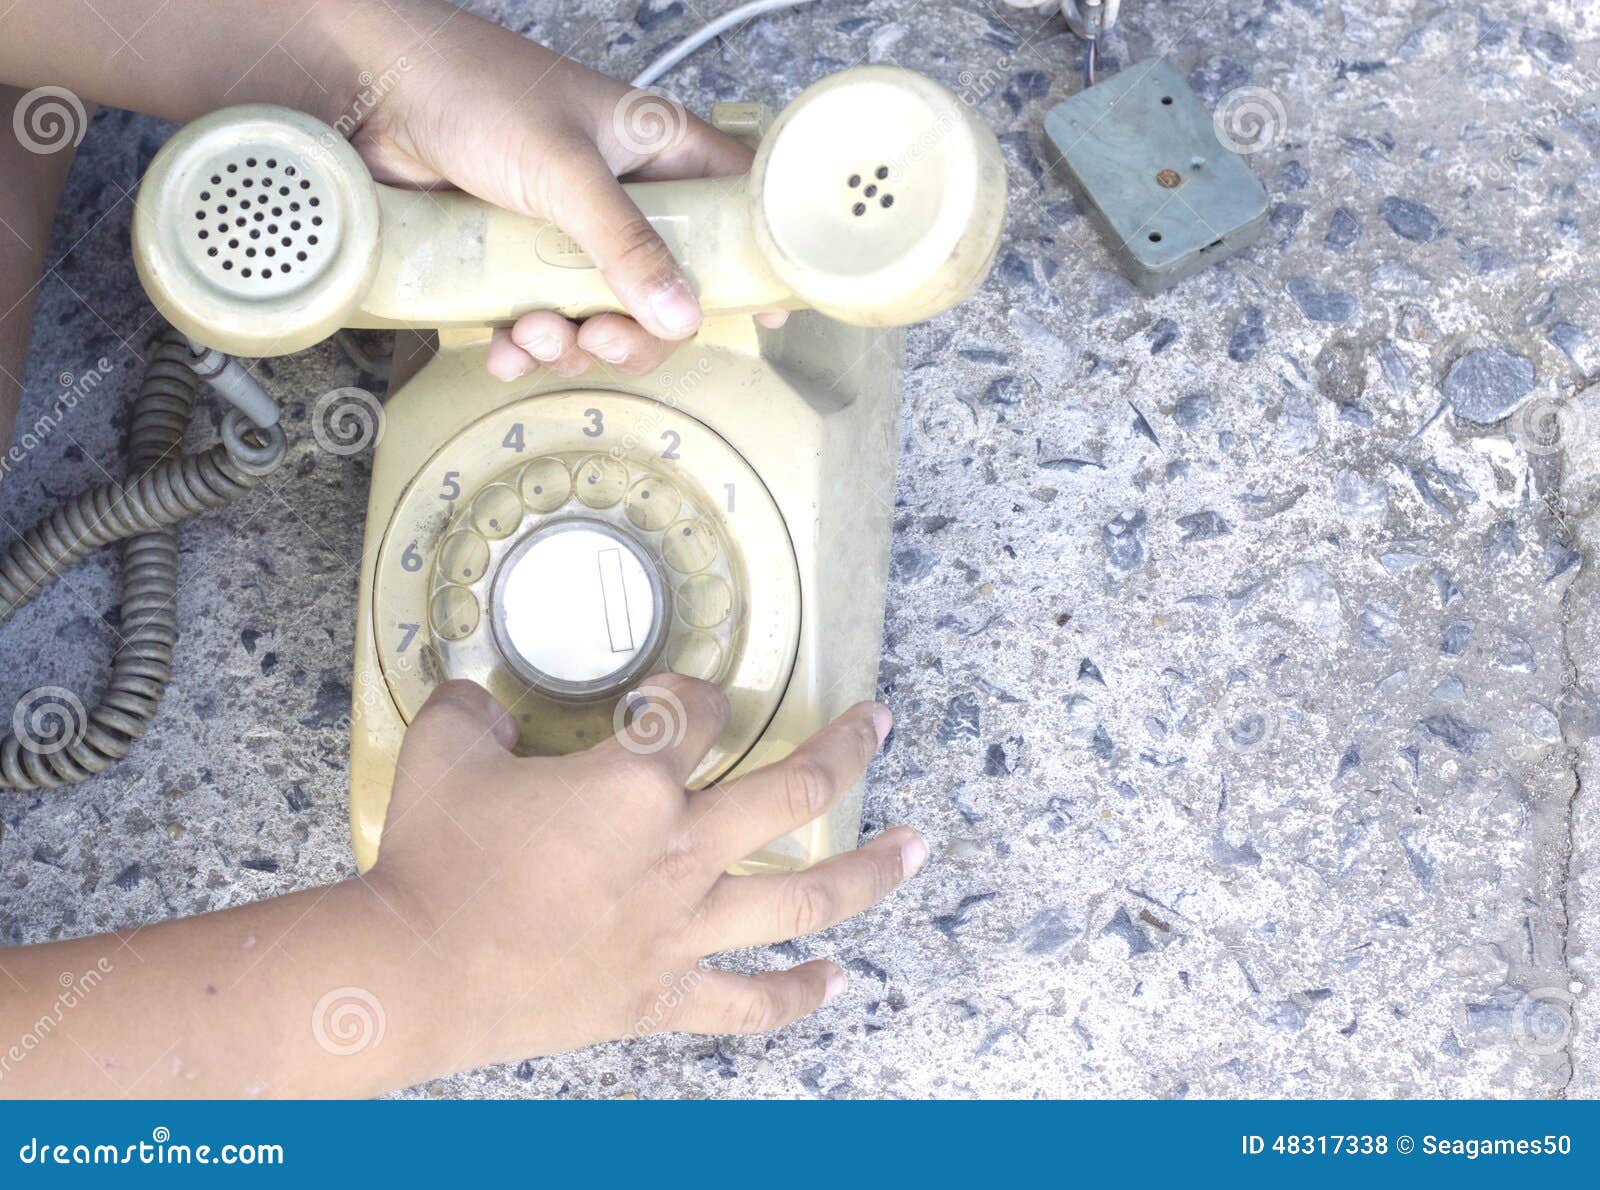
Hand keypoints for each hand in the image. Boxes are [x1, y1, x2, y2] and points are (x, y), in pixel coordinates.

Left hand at [344, 9, 786, 382]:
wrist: (369, 91)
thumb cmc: (472, 90)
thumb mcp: (563, 169)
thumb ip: (624, 244)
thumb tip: (679, 318)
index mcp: (659, 154)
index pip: (736, 208)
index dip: (753, 264)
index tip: (759, 316)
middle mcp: (625, 197)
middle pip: (670, 293)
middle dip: (634, 333)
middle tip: (599, 339)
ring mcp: (572, 233)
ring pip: (606, 318)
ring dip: (571, 345)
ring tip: (530, 333)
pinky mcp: (520, 259)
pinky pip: (545, 323)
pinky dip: (526, 346)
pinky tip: (501, 346)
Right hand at [366, 676, 924, 1067]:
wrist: (415, 973)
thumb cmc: (431, 860)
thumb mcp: (444, 750)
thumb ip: (475, 707)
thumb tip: (484, 698)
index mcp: (636, 784)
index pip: (695, 714)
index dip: (692, 692)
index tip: (678, 697)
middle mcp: (681, 852)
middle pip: (794, 790)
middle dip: (848, 750)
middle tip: (880, 725)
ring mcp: (682, 930)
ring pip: (805, 897)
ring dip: (870, 871)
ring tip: (917, 849)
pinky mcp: (662, 995)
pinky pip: (747, 1003)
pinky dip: (797, 996)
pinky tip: (837, 983)